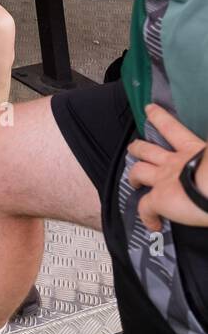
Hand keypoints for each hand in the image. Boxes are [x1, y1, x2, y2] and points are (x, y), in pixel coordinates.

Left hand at [128, 104, 207, 230]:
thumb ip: (207, 160)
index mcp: (194, 149)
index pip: (173, 128)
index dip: (159, 117)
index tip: (150, 108)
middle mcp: (174, 162)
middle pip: (147, 149)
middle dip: (138, 148)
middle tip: (134, 148)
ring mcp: (163, 179)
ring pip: (138, 171)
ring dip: (133, 176)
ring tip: (132, 181)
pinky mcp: (159, 199)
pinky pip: (145, 208)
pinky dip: (148, 217)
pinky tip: (154, 225)